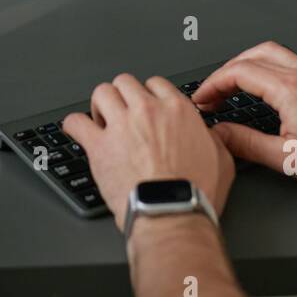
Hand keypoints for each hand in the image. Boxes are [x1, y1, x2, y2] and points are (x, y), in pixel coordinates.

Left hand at [63, 74, 234, 230]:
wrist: (172, 214)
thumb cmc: (195, 193)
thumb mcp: (222, 160)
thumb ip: (213, 139)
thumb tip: (209, 134)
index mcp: (177, 110)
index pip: (156, 83)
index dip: (149, 94)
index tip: (146, 106)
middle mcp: (147, 111)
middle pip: (125, 82)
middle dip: (123, 96)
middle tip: (123, 113)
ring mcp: (121, 125)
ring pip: (101, 93)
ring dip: (101, 105)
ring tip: (102, 119)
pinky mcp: (99, 146)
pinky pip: (76, 122)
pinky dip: (74, 125)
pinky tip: (77, 131)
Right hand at [193, 42, 296, 188]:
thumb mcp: (290, 159)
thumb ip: (249, 145)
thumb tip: (221, 135)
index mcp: (291, 89)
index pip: (239, 72)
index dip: (213, 84)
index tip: (202, 100)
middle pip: (252, 55)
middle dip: (225, 72)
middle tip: (212, 94)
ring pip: (270, 53)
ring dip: (245, 65)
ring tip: (231, 86)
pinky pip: (285, 61)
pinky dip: (264, 68)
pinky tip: (262, 88)